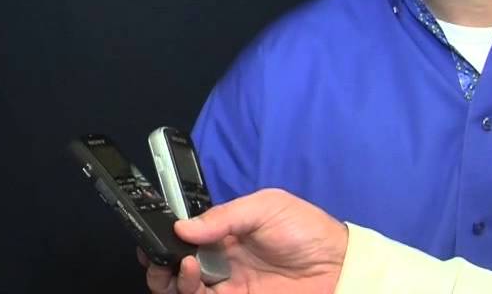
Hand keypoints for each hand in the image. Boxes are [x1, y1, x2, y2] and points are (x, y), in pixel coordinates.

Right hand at [140, 188, 347, 293]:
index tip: (152, 230)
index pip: (186, 235)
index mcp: (225, 232)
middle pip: (176, 264)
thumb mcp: (265, 206)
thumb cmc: (306, 230)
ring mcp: (228, 284)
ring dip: (170, 277)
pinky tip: (191, 273)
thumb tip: (183, 226)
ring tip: (178, 264)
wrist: (340, 268)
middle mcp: (220, 259)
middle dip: (158, 260)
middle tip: (153, 255)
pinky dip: (189, 291)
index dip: (166, 234)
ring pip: (183, 287)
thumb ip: (223, 215)